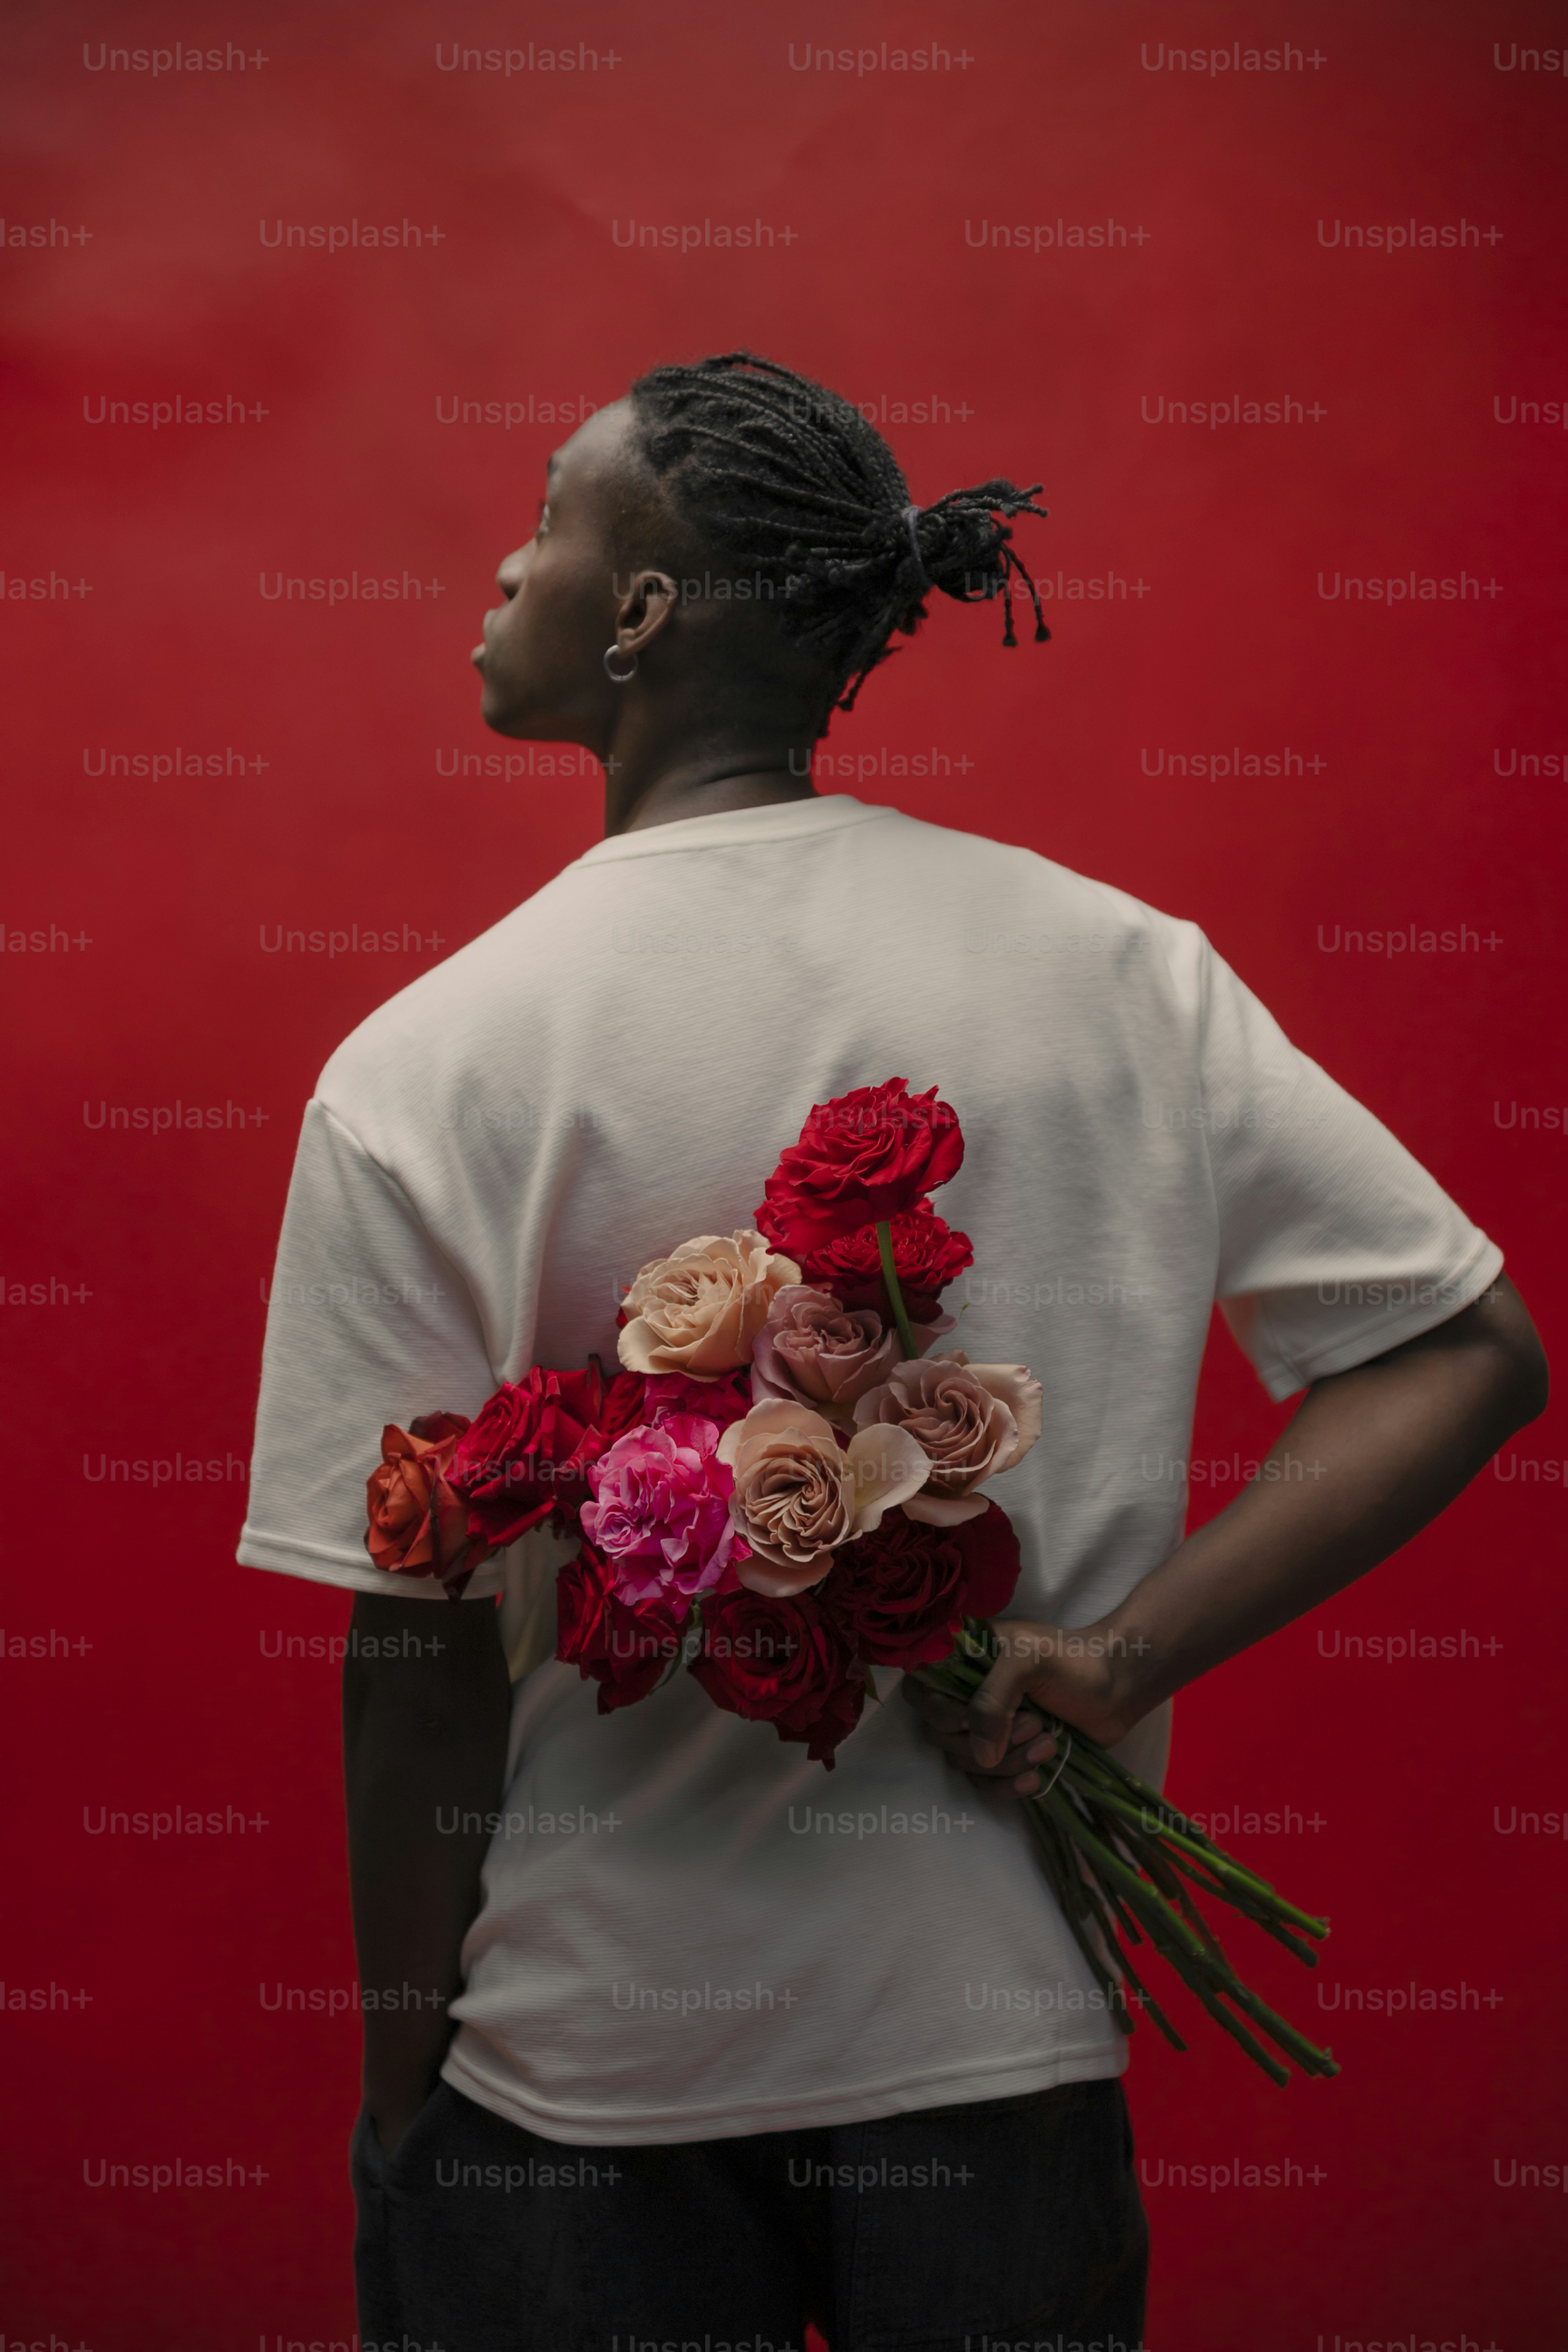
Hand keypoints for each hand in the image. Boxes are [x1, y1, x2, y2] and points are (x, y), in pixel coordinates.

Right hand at [903, 1617, 1138, 1792]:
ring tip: (1047, 1744)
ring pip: (967, 1762)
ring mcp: (989, 1726)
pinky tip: (1036, 1779)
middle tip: (1033, 1723)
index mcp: (965, 1659)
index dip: (940, 1712)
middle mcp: (969, 1694)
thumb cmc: (1075, 1661)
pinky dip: (1009, 1786)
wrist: (1121, 1686)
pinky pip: (988, 1783)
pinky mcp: (1009, 1754)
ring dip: (1006, 1763)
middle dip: (986, 1739)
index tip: (969, 1719)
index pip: (920, 1690)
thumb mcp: (1028, 1661)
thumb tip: (980, 1756)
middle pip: (941, 1735)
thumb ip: (992, 1700)